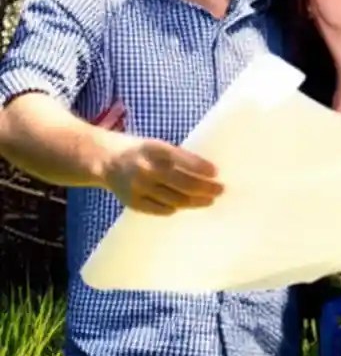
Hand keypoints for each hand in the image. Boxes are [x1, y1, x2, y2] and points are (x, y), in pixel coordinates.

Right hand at [99, 133, 223, 215]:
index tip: (216, 172)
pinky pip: (160, 209)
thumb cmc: (140, 152)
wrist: (105, 160)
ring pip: (175, 199)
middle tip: (220, 190)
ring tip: (209, 200)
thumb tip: (208, 172)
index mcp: (153, 150)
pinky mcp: (133, 202)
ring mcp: (138, 188)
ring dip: (196, 201)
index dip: (202, 168)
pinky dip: (175, 207)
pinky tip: (185, 205)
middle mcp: (145, 169)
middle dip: (206, 188)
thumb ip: (178, 157)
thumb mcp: (158, 146)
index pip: (183, 161)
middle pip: (183, 184)